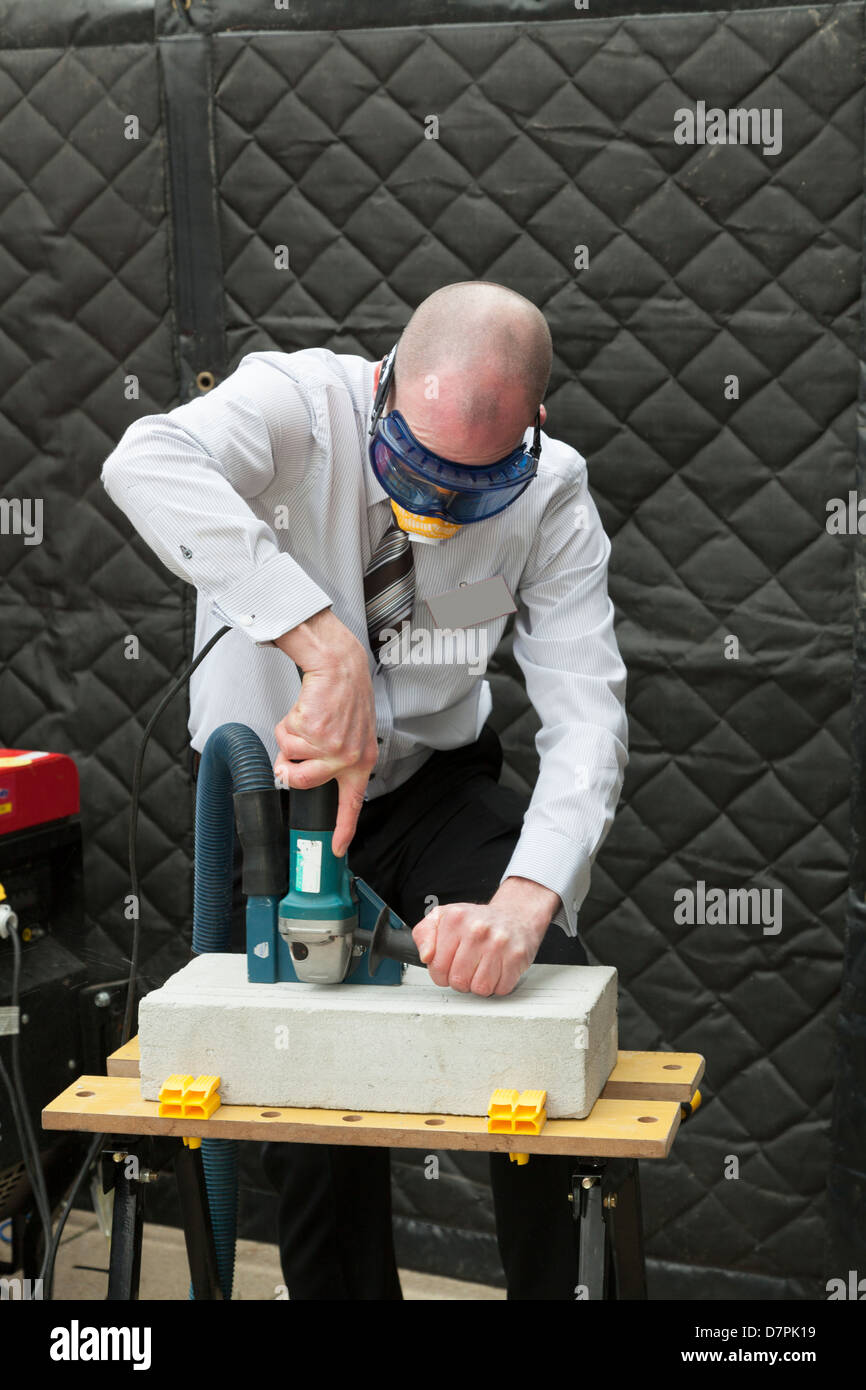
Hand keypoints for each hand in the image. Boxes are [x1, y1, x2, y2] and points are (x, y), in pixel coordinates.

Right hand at [272, 608, 377, 856]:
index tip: (336, 848)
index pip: (351, 803)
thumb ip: (329, 759)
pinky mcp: (314, 731)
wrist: (339, 666)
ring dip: (288, 738)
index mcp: (362, 761)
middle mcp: (348, 757)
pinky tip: (304, 709)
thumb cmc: (343, 697)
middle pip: (302, 781)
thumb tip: (291, 775)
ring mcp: (331, 745)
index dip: (342, 829)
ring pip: (289, 757)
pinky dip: (286, 723)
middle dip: (287, 768)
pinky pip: (284, 737)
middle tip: (291, 749)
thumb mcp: (350, 733)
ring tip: (306, 720)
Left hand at [411, 901, 548, 996]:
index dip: (440, 975)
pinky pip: (501, 989)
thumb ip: (424, 935)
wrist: (515, 915)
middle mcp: (477, 930)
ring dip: (478, 985)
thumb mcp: (442, 917)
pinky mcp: (516, 956)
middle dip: (460, 981)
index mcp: (455, 920)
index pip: (437, 966)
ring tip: (480, 969)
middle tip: (466, 969)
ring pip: (480, 988)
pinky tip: (496, 971)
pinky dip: (497, 986)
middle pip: (458, 980)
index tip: (447, 969)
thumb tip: (426, 956)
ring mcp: (499, 943)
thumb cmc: (476, 921)